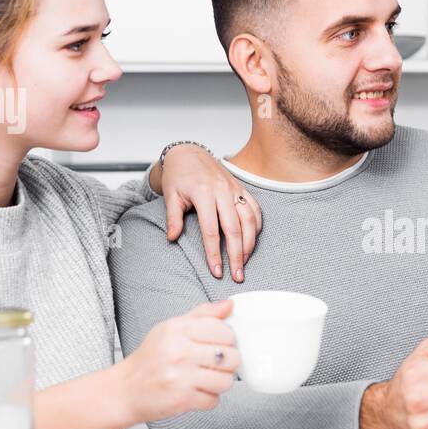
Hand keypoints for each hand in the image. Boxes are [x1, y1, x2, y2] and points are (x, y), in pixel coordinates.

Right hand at [114, 300, 240, 421]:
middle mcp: (179, 352)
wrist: (126, 389)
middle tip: (214, 364)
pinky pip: (214, 400)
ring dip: (220, 382)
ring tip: (206, 378)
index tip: (219, 344)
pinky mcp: (182, 400)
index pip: (224, 331)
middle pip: (231, 357)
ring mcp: (181, 377)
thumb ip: (202, 315)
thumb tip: (229, 305)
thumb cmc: (150, 358)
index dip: (228, 340)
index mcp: (177, 330)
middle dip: (228, 363)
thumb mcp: (171, 328)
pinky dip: (208, 398)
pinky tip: (196, 391)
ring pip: (226, 381)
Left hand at [158, 144, 263, 281]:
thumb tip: (172, 238)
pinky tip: (253, 241)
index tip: (216, 271)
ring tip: (245, 262)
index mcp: (203, 193)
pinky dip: (257, 226)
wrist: (189, 153)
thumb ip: (173, 218)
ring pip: (249, 220)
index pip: (211, 230)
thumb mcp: (170, 196)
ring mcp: (235, 189)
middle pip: (234, 229)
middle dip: (237, 255)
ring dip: (249, 244)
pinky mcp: (242, 188)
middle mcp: (222, 191)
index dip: (214, 253)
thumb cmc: (179, 175)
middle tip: (237, 275)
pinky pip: (255, 209)